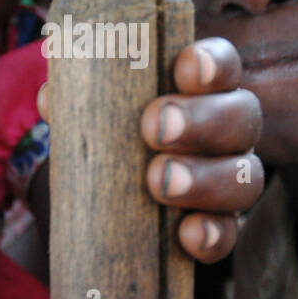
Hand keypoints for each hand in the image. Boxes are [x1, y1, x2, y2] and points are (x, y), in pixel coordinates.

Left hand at [37, 37, 263, 264]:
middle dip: (201, 120)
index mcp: (201, 88)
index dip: (213, 64)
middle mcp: (226, 129)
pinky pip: (230, 234)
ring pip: (245, 177)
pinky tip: (187, 234)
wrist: (103, 197)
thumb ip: (77, 95)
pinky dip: (213, 234)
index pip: (223, 65)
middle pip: (242, 117)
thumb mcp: (91, 106)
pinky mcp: (219, 226)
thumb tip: (52, 95)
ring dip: (204, 178)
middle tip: (154, 126)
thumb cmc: (107, 131)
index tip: (184, 67)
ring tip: (158, 181)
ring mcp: (229, 179)